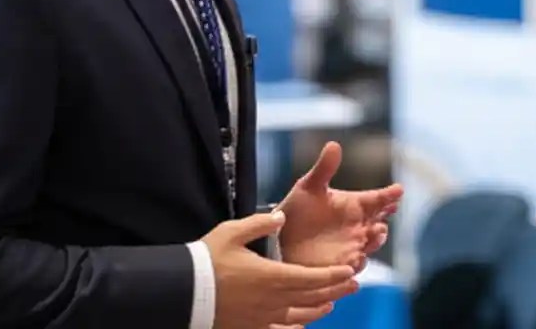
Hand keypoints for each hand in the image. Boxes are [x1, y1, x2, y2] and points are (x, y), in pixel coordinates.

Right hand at [202, 210, 358, 328]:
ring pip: (299, 317)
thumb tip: (282, 217)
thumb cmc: (207, 260)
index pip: (313, 277)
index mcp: (273, 276)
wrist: (182, 292)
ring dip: (318, 310)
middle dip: (335, 291)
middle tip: (352, 285)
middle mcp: (273, 301)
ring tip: (330, 304)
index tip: (350, 270)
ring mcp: (262, 318)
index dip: (334, 275)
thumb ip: (261, 224)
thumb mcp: (233, 232)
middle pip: (312, 298)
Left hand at [278, 141, 402, 270]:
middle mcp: (357, 226)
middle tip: (385, 215)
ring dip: (376, 240)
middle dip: (384, 219)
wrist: (278, 239)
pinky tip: (358, 258)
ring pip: (371, 244)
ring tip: (376, 233)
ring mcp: (352, 246)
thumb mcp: (308, 187)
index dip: (389, 195)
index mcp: (353, 205)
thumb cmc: (296, 211)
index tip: (398, 190)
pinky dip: (359, 262)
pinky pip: (355, 265)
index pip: (377, 199)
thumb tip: (334, 144)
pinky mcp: (341, 265)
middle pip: (379, 223)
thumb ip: (324, 168)